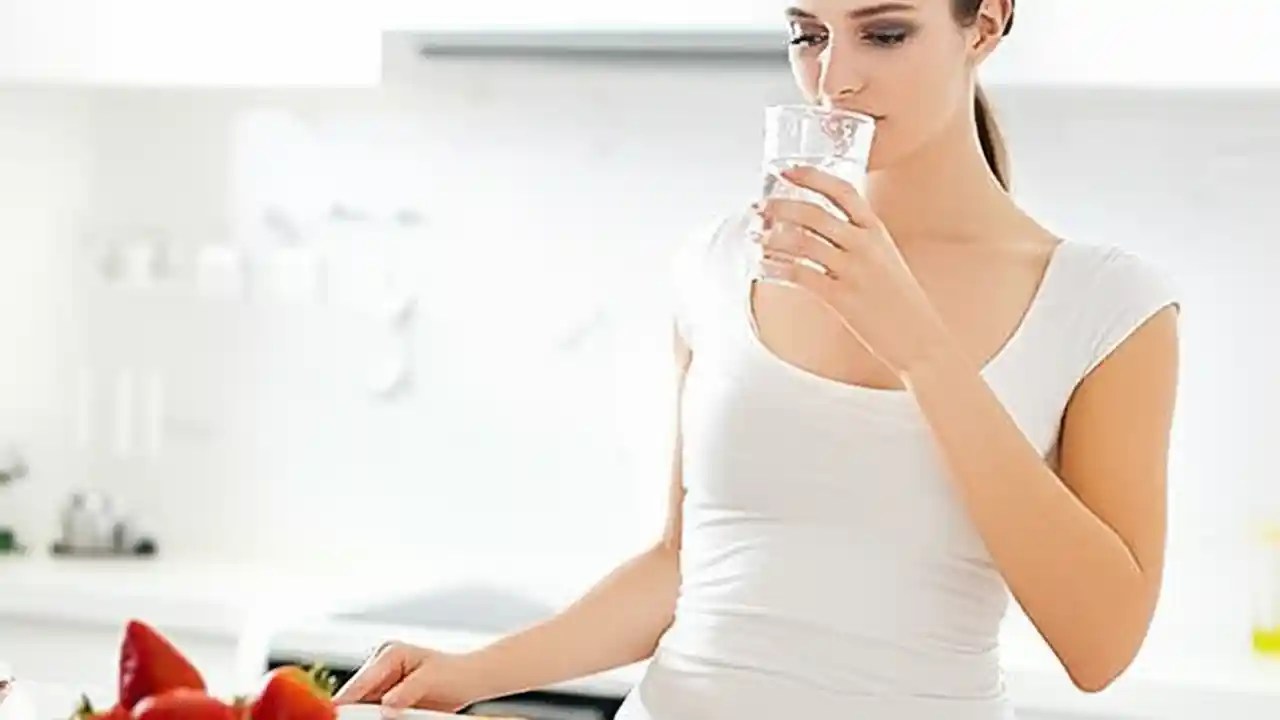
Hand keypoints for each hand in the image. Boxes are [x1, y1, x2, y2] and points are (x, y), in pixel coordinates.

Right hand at [331, 641, 485, 711]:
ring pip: (362, 702)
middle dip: (354, 710)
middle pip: (356, 693)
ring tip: (371, 716)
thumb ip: (405, 692)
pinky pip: (373, 709)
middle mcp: (381, 664)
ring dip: (364, 714)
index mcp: (390, 653)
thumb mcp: (430, 680)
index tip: (339, 714)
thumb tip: (385, 705)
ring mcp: (383, 680)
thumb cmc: (455, 673)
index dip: (348, 700)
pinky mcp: (387, 694)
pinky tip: (382, 718)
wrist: (470, 678)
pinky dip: (374, 716)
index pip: (361, 681)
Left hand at [753, 166, 956, 378]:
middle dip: (780, 206)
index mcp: (876, 230)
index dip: (811, 177)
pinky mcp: (842, 298)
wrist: (920, 338)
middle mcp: (865, 245)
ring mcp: (853, 271)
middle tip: (758, 206)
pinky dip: (775, 268)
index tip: (786, 171)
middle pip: (815, 213)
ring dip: (771, 236)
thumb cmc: (899, 300)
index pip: (843, 191)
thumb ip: (859, 239)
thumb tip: (822, 227)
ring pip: (802, 242)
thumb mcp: (886, 258)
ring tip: (754, 235)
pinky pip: (800, 276)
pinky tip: (761, 266)